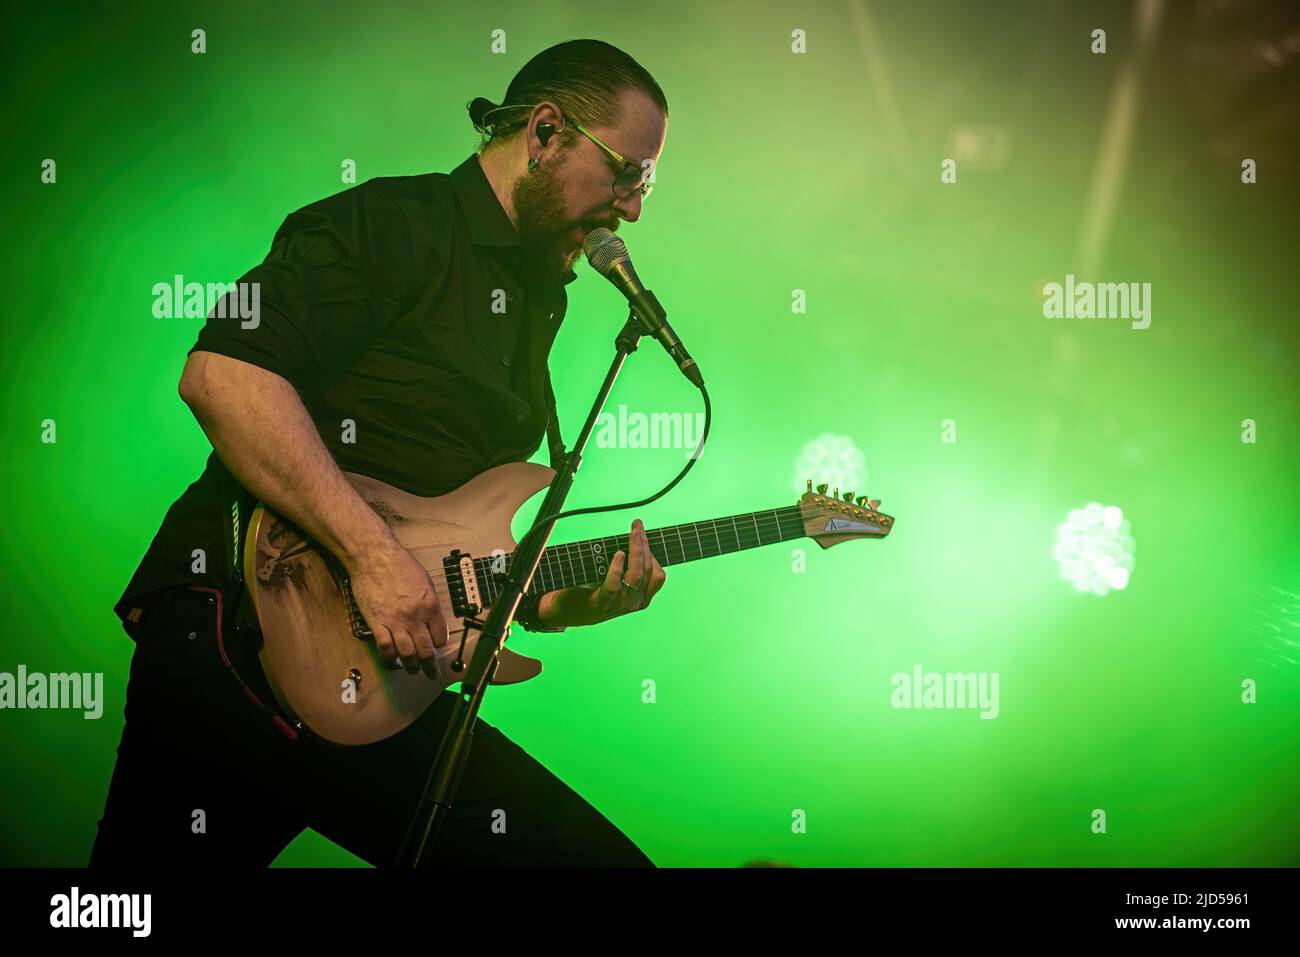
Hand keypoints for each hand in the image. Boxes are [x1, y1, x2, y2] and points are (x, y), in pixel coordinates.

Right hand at [345, 537, 447, 678]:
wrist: (373, 555)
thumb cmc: (399, 564)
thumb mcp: (424, 581)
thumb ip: (429, 602)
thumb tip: (432, 619)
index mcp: (430, 605)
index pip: (440, 636)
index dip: (439, 645)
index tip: (436, 648)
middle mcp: (415, 616)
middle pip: (426, 650)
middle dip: (430, 666)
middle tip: (432, 674)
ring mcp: (395, 621)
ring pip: (407, 654)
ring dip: (411, 666)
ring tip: (412, 670)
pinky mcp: (376, 622)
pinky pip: (385, 647)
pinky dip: (390, 657)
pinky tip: (392, 660)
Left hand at [540, 518, 666, 626]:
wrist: (564, 613)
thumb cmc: (589, 593)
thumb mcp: (615, 584)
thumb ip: (625, 569)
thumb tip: (632, 540)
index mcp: (641, 598)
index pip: (658, 575)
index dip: (653, 552)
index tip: (643, 533)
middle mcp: (634, 602)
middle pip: (648, 570)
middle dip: (644, 544)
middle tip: (637, 526)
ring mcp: (619, 605)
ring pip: (637, 575)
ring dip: (636, 550)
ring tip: (633, 533)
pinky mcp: (602, 603)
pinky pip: (614, 584)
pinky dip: (617, 567)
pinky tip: (618, 553)